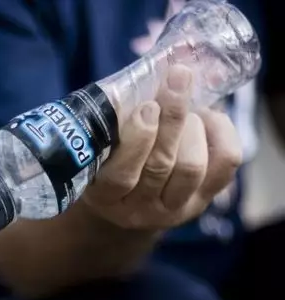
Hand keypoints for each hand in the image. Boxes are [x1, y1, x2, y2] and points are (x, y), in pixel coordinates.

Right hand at [82, 65, 241, 231]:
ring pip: (192, 166)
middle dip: (172, 118)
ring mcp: (173, 209)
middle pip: (161, 165)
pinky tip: (208, 117)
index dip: (138, 140)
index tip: (146, 107)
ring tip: (187, 108)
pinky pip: (224, 164)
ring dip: (192, 127)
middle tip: (177, 80)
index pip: (121, 176)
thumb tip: (148, 66)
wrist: (125, 202)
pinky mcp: (203, 200)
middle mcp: (139, 210)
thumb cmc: (106, 160)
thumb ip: (113, 117)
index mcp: (105, 198)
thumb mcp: (98, 146)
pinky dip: (221, 133)